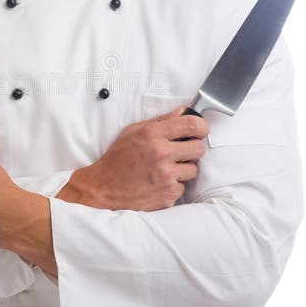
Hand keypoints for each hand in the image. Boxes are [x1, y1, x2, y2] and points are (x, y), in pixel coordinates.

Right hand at [62, 105, 208, 211]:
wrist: (103, 189)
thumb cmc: (117, 160)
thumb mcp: (132, 132)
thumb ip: (160, 121)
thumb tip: (182, 112)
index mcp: (152, 135)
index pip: (192, 125)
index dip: (202, 126)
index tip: (201, 130)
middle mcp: (161, 154)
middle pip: (199, 148)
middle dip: (193, 149)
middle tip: (181, 152)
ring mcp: (166, 176)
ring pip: (193, 169)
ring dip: (183, 169)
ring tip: (165, 169)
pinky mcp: (168, 194)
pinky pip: (183, 187)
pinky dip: (174, 185)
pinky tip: (159, 183)